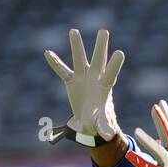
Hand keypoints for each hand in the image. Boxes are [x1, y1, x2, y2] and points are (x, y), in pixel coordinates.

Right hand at [44, 28, 123, 146]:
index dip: (114, 65)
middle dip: (100, 46)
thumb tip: (108, 135)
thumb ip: (105, 126)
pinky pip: (62, 71)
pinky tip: (47, 52)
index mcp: (105, 88)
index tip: (120, 53)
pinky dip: (55, 63)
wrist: (90, 123)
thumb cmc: (99, 122)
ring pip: (79, 59)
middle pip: (98, 60)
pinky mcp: (72, 81)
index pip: (111, 74)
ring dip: (76, 46)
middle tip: (104, 31)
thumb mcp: (102, 124)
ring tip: (74, 31)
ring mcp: (83, 78)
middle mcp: (95, 79)